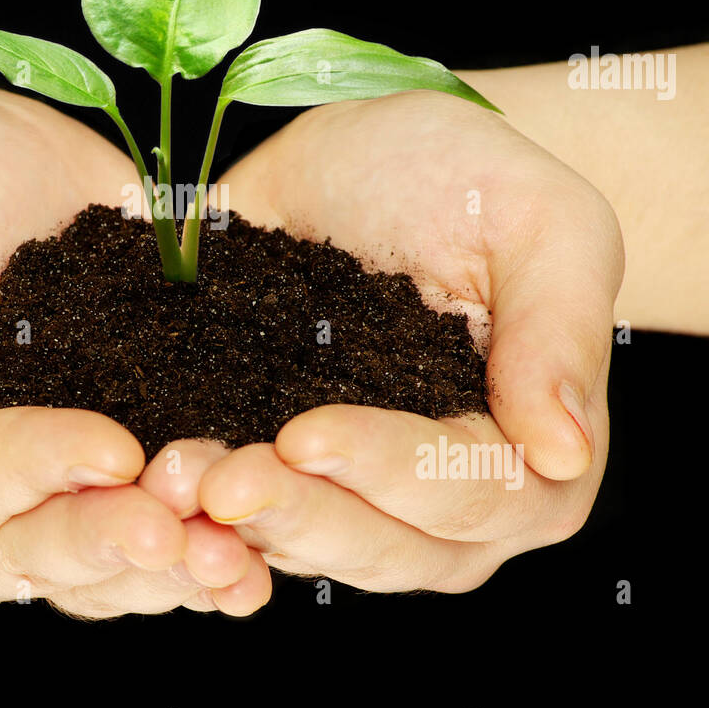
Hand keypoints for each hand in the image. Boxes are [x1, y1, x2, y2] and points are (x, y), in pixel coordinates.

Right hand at [0, 87, 267, 616]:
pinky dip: (208, 548)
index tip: (110, 446)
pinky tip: (267, 550)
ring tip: (236, 548)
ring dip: (171, 566)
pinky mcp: (112, 467)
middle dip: (107, 542)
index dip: (29, 472)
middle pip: (26, 556)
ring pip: (101, 571)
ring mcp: (43, 497)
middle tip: (180, 523)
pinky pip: (157, 532)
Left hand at [188, 91, 623, 591]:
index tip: (305, 433)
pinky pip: (243, 521)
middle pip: (382, 547)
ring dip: (233, 525)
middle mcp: (446, 505)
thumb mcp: (541, 221)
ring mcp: (358, 500)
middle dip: (296, 514)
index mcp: (532, 457)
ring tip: (167, 478)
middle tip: (214, 479)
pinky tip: (144, 487)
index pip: (468, 491)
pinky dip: (195, 517)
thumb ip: (560, 333)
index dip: (386, 470)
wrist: (380, 160)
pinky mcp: (283, 473)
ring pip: (303, 545)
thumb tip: (565, 453)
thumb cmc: (478, 181)